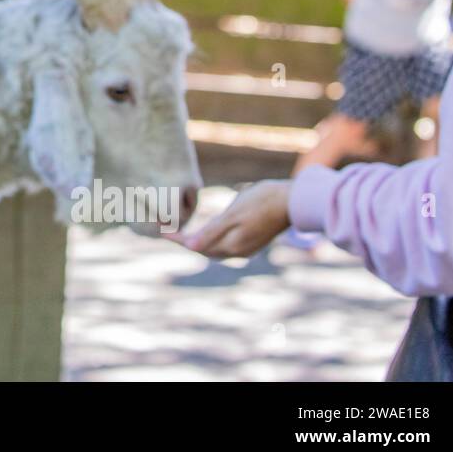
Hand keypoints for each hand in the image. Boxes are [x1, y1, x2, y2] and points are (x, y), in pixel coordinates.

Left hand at [170, 180, 291, 258]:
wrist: (293, 200)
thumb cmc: (261, 202)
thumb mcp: (233, 214)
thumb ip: (212, 232)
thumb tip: (190, 246)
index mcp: (231, 245)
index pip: (196, 245)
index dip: (177, 239)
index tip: (159, 232)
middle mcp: (237, 251)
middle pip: (204, 249)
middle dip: (186, 241)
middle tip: (167, 231)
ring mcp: (246, 247)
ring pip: (215, 248)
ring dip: (198, 241)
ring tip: (183, 232)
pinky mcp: (253, 240)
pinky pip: (225, 244)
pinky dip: (212, 239)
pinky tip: (208, 232)